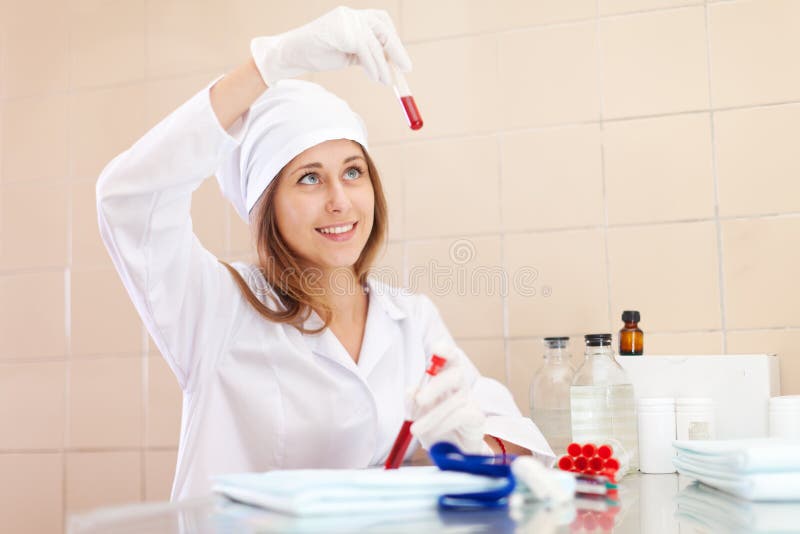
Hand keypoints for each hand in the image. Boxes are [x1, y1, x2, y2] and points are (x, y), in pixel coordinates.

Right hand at [250, 7, 411, 85]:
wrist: (291, 55)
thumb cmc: (318, 54)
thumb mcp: (348, 53)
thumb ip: (367, 55)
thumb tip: (389, 66)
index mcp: (353, 16)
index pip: (381, 22)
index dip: (394, 40)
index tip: (402, 59)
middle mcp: (352, 15)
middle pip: (383, 29)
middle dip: (397, 50)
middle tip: (406, 69)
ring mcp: (347, 21)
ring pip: (375, 43)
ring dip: (383, 66)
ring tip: (387, 82)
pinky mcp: (343, 31)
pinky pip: (365, 50)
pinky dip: (373, 66)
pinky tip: (374, 78)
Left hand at [409, 346, 491, 454]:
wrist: (451, 452)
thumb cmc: (434, 425)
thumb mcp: (417, 413)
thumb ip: (411, 401)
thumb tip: (411, 390)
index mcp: (445, 378)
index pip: (450, 358)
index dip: (446, 351)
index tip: (437, 349)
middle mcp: (460, 386)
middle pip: (456, 374)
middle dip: (436, 386)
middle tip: (420, 400)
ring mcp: (470, 401)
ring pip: (455, 400)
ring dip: (432, 416)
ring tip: (416, 430)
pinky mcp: (477, 417)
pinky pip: (462, 415)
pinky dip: (444, 424)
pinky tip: (434, 434)